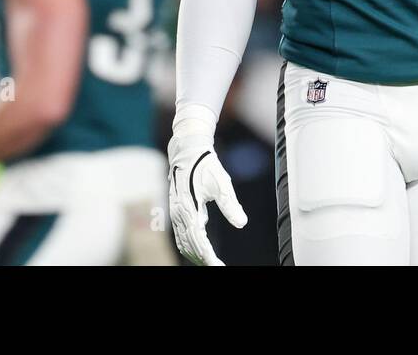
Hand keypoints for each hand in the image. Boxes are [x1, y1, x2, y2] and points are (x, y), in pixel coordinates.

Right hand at [167, 110, 246, 265]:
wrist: (188, 151)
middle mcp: (178, 213)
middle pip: (189, 245)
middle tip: (218, 267)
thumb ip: (230, 204)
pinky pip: (182, 235)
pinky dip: (191, 246)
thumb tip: (241, 223)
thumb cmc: (206, 165)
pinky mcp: (177, 211)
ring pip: (183, 242)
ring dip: (196, 254)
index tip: (218, 266)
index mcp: (188, 207)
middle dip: (203, 259)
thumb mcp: (222, 183)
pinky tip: (203, 250)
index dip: (208, 256)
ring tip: (212, 262)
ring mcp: (176, 213)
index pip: (198, 240)